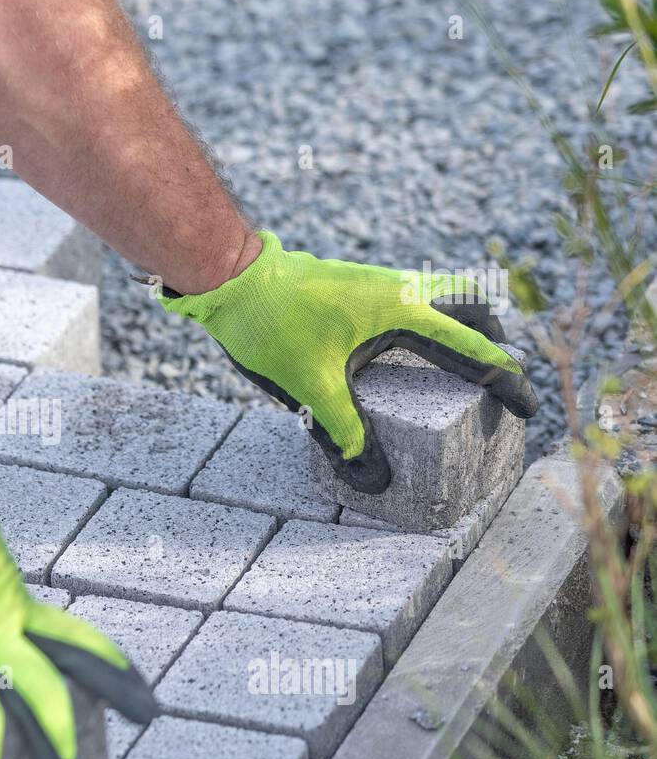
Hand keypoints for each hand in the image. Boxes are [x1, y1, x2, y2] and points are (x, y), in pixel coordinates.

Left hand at [160, 231, 537, 492]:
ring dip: (460, 327)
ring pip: (442, 297)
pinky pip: (411, 298)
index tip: (527, 408)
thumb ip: (344, 435)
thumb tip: (372, 481)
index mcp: (403, 312)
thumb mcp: (310, 389)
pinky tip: (402, 352)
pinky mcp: (358, 285)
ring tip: (456, 367)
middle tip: (494, 382)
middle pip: (470, 310)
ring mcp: (379, 282)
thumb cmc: (271, 326)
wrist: (231, 277)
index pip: (472, 351)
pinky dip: (428, 321)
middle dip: (490, 345)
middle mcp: (401, 290)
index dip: (504, 382)